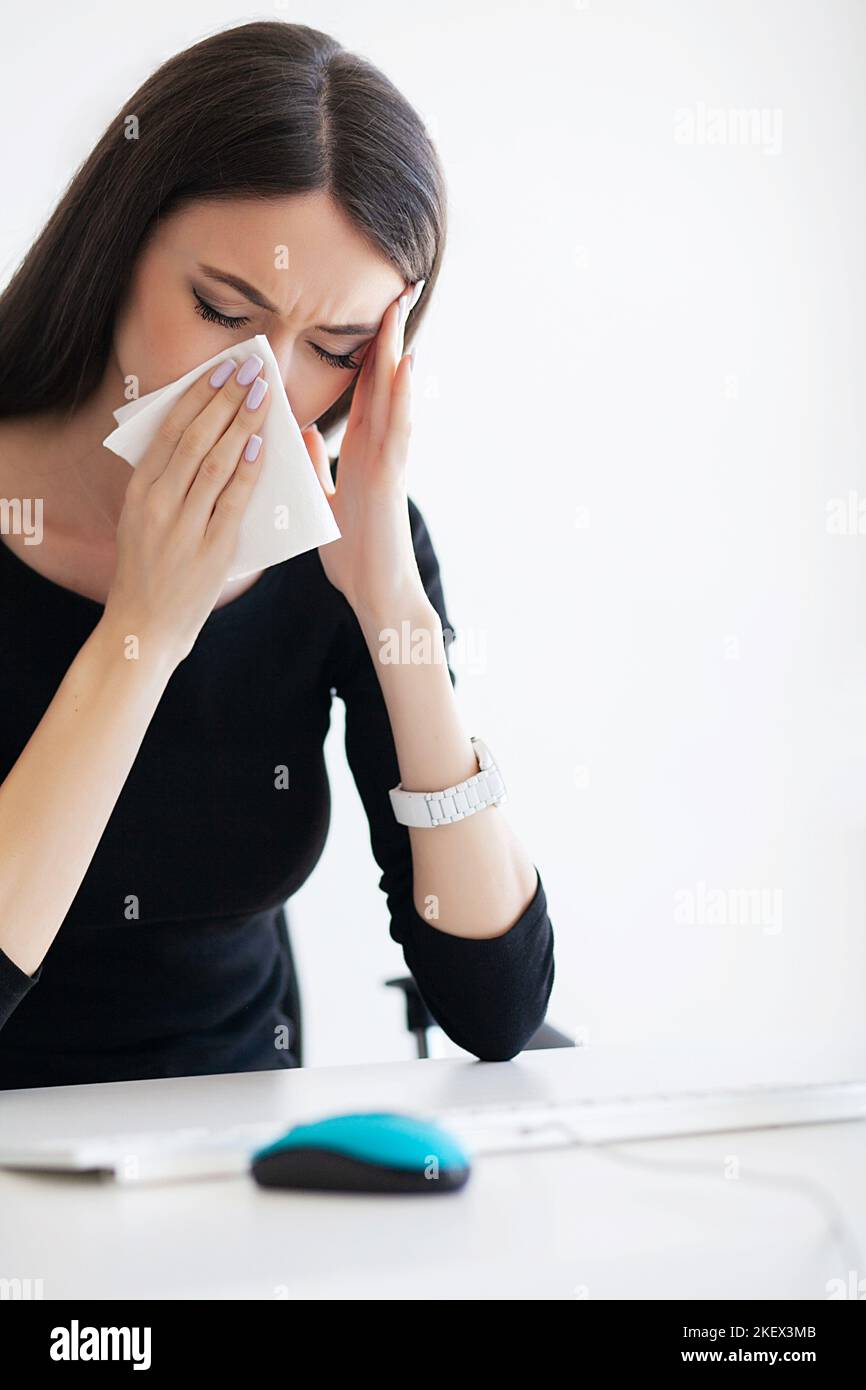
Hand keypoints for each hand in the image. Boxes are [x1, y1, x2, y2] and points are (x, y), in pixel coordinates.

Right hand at [103, 351, 270, 665]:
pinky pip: (233, 501)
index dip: (197, 395)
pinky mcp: (210, 550)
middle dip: (225, 398)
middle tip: (251, 369)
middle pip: (195, 438)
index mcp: (139, 490)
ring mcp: (183, 527)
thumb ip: (165, 481)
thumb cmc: (148, 569)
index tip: (221, 369)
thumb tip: (201, 434)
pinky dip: (247, 470)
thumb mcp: (141, 518)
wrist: (144, 626)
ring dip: (241, 423)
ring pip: (215, 462)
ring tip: (262, 394)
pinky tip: (260, 444)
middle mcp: (158, 503)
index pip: (170, 430)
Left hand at [301, 280, 427, 619]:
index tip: (371, 310)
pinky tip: (405, 364)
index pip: (364, 388)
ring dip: (397, 350)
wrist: (374, 591)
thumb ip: (316, 465)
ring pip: (393, 394)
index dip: (367, 349)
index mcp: (360, 449)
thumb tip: (299, 432)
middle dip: (387, 334)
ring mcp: (388, 459)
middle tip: (398, 286)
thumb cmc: (354, 552)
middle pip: (382, 379)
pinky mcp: (389, 477)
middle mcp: (377, 446)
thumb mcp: (324, 500)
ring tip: (401, 307)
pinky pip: (395, 428)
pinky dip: (400, 395)